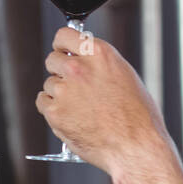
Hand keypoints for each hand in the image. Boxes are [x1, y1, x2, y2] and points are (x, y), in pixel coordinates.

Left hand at [36, 26, 169, 175]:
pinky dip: (53, 111)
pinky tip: (73, 118)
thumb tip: (85, 62)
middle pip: (52, 59)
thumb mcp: (126, 78)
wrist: (136, 148)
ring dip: (61, 95)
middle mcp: (79, 68)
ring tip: (83, 111)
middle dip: (61, 71)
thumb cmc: (139, 120)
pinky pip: (43, 103)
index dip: (63, 46)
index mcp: (100, 55)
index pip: (64, 36)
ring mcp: (65, 90)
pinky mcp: (55, 112)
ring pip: (49, 84)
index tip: (64, 53)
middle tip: (75, 88)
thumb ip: (101, 66)